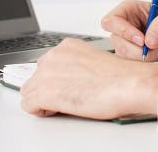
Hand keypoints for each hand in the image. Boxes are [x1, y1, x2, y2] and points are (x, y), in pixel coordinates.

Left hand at [20, 38, 157, 118]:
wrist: (128, 83)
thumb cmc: (120, 77)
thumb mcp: (93, 62)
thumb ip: (76, 67)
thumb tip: (69, 81)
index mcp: (66, 47)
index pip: (46, 65)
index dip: (54, 80)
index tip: (64, 87)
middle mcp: (54, 55)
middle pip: (35, 77)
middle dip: (46, 89)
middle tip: (65, 99)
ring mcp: (47, 72)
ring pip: (29, 91)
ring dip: (42, 100)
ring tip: (63, 106)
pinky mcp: (45, 91)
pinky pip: (28, 105)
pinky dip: (40, 111)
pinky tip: (58, 110)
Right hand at [100, 0, 157, 61]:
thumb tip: (149, 41)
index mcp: (127, 10)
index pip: (112, 21)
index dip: (123, 32)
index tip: (142, 40)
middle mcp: (123, 27)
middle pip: (118, 43)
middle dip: (139, 50)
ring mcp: (126, 43)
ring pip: (126, 57)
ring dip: (148, 57)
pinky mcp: (132, 57)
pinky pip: (135, 65)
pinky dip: (150, 62)